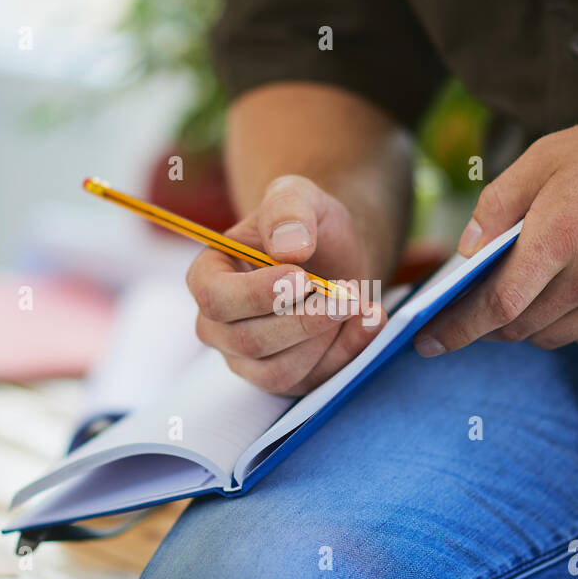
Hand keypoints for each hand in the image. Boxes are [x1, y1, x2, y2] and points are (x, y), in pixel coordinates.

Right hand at [187, 174, 386, 394]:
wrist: (337, 254)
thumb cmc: (307, 226)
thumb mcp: (298, 196)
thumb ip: (288, 209)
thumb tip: (289, 247)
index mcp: (207, 277)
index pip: (216, 299)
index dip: (258, 293)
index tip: (303, 275)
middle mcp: (218, 326)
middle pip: (249, 341)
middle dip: (304, 319)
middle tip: (347, 292)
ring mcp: (247, 360)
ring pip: (278, 372)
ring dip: (324, 339)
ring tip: (358, 301)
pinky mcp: (283, 379)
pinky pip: (311, 382)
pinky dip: (347, 353)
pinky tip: (370, 319)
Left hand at [416, 109, 577, 354]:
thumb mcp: (546, 157)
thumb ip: (497, 205)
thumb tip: (465, 252)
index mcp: (558, 238)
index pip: (495, 306)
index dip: (457, 329)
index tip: (428, 342)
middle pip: (519, 328)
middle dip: (486, 326)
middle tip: (468, 313)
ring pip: (552, 336)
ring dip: (526, 325)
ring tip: (523, 294)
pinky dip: (565, 324)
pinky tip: (566, 294)